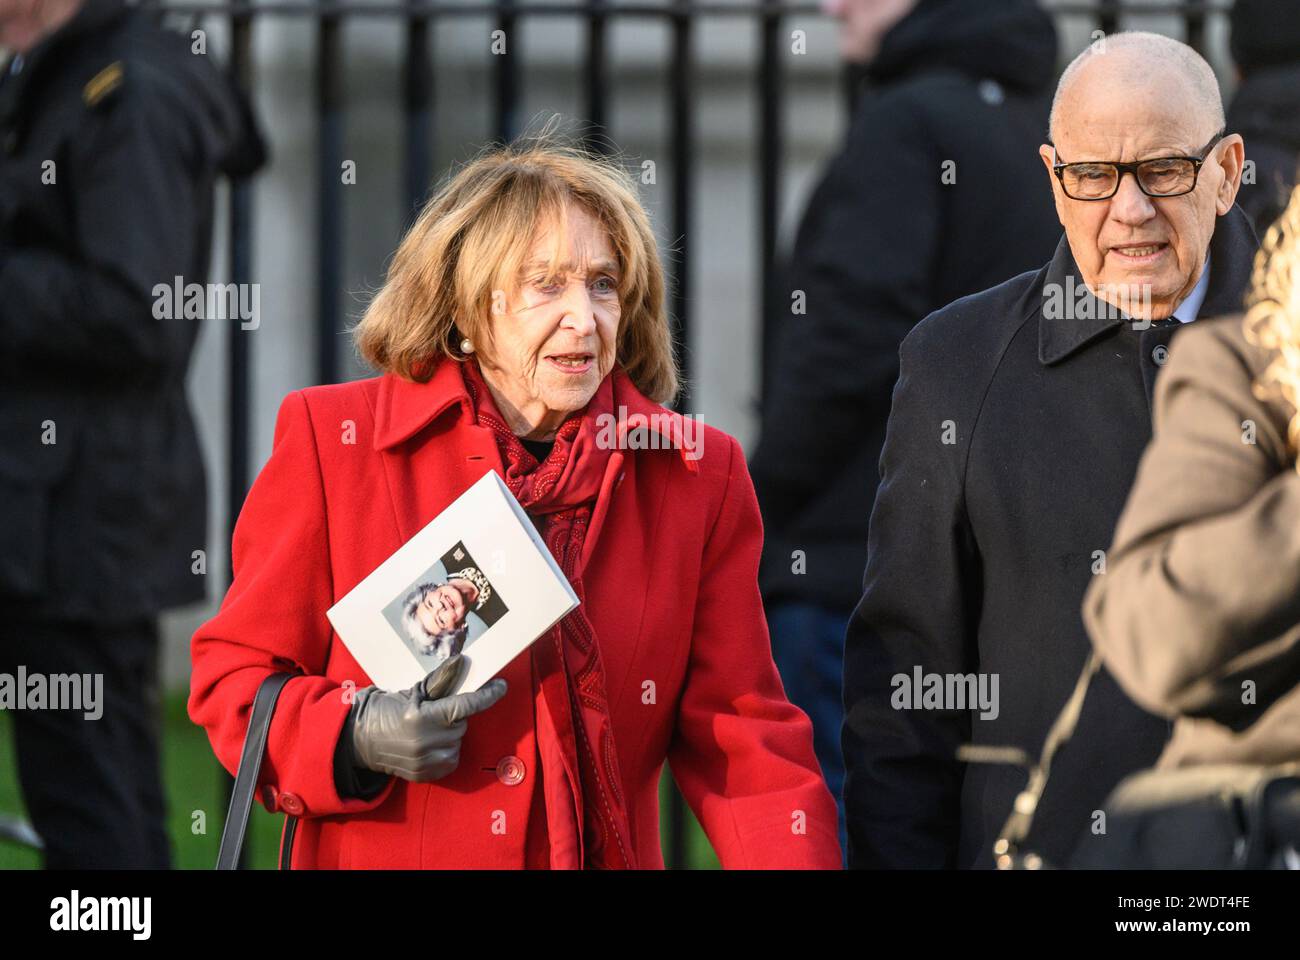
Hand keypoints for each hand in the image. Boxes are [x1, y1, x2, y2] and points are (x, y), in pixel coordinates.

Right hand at [346, 654, 507, 782]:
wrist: (360, 741)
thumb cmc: (385, 712)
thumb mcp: (412, 693)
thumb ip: (440, 681)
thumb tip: (461, 662)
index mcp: (421, 717)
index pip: (464, 705)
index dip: (487, 696)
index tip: (501, 687)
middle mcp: (425, 741)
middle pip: (461, 725)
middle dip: (455, 717)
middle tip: (436, 714)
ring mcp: (425, 761)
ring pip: (458, 743)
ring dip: (450, 735)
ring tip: (428, 731)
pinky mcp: (424, 775)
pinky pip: (451, 760)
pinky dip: (446, 751)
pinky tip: (429, 745)